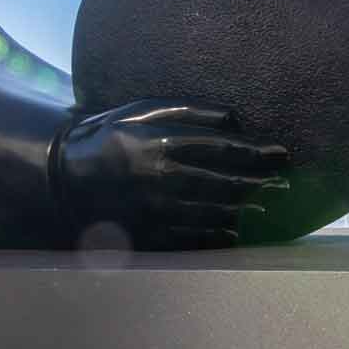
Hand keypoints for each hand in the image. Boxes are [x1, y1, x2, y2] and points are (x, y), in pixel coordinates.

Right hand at [56, 99, 288, 248]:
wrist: (66, 177)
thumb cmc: (109, 135)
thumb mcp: (142, 110)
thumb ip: (190, 112)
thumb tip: (235, 120)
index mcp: (162, 142)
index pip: (223, 149)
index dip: (257, 152)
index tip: (282, 154)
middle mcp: (162, 177)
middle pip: (225, 183)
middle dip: (259, 183)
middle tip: (282, 183)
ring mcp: (156, 210)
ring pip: (213, 212)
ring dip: (243, 210)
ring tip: (264, 206)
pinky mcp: (148, 233)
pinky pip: (192, 238)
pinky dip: (217, 235)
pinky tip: (233, 231)